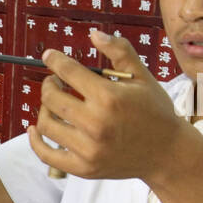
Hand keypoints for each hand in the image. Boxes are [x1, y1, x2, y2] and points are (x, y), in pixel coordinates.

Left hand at [28, 29, 191, 184]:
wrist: (168, 153)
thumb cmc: (155, 111)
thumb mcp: (143, 77)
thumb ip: (119, 51)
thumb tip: (93, 34)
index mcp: (110, 97)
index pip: (69, 72)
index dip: (55, 61)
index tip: (48, 56)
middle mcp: (97, 124)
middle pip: (52, 98)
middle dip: (49, 85)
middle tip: (54, 82)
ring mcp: (89, 149)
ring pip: (47, 125)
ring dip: (44, 109)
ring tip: (54, 104)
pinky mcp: (84, 168)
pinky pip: (47, 155)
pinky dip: (36, 141)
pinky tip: (35, 128)